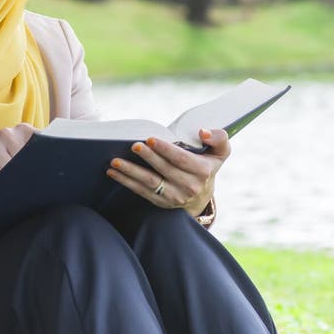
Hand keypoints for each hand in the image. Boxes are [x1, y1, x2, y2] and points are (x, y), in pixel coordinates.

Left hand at [106, 128, 229, 216]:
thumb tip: (203, 131)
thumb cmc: (208, 164)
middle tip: (133, 145)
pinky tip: (113, 173)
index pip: (181, 159)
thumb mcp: (220, 151)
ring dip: (131, 172)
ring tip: (115, 162)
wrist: (203, 195)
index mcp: (202, 171)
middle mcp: (189, 187)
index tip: (150, 138)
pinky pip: (142, 192)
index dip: (165, 149)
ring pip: (150, 183)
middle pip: (164, 170)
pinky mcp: (161, 202)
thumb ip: (218, 138)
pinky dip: (126, 182)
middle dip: (147, 157)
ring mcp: (174, 197)